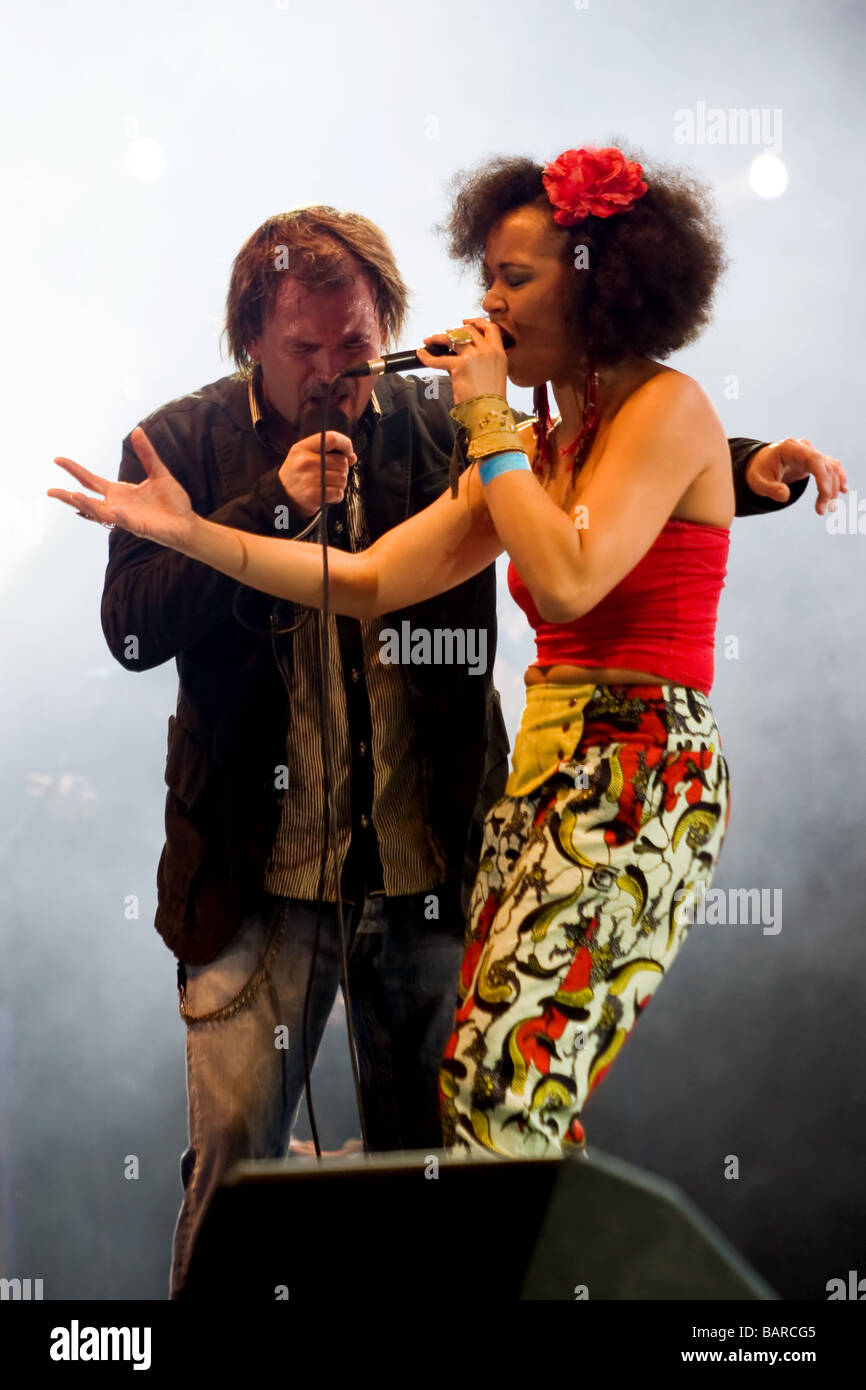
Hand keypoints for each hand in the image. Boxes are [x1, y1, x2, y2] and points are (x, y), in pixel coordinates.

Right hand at [48, 427, 195, 551]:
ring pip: (101, 514)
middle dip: (69, 497)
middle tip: (51, 491)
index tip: (58, 460)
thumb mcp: (158, 472)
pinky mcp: (140, 527)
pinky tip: (115, 510)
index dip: (75, 470)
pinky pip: (126, 522)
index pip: (91, 481)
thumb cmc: (172, 502)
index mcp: (119, 492)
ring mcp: (127, 518)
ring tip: (73, 497)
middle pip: (88, 501)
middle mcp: (118, 505)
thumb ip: (147, 454)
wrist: (188, 523)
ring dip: (87, 506)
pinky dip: (120, 516)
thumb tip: (137, 431)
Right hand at [278, 431, 356, 518]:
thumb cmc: (296, 476)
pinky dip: (337, 496)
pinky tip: (327, 495)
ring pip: (342, 478)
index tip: (349, 452)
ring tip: (328, 485)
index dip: (345, 444)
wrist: (281, 498)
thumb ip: (328, 453)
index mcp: (303, 448)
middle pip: (341, 461)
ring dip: (340, 484)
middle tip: (332, 474)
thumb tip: (352, 457)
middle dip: (342, 469)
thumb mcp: (305, 457)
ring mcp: (310, 478)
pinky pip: (338, 493)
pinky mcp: (314, 494)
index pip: (331, 438)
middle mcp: (306, 461)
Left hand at [416, 317, 507, 403]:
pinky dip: (427, 356)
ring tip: (430, 340)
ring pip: (453, 337)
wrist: (489, 413)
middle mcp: (488, 352)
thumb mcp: (494, 376)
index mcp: (499, 354)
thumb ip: (482, 362)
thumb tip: (460, 356)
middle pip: (469, 330)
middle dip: (455, 330)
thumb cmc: (490, 401)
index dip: (477, 322)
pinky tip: (421, 355)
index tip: (466, 322)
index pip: (491, 328)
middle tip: (445, 335)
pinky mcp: (460, 366)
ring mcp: (474, 357)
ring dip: (439, 337)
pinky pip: (439, 358)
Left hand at [745, 437, 847, 515]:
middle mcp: (803, 448)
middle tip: (823, 510)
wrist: (759, 466)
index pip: (813, 459)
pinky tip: (843, 490)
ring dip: (833, 488)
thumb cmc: (758, 473)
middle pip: (824, 465)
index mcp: (790, 448)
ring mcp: (810, 453)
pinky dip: (838, 478)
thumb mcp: (758, 483)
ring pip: (830, 468)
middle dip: (828, 488)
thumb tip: (785, 496)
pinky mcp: (814, 461)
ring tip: (827, 508)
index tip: (825, 494)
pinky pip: (830, 468)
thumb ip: (771, 489)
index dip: (822, 476)